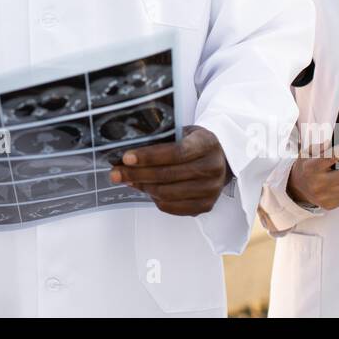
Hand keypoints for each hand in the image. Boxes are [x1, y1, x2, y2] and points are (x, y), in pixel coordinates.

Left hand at [109, 126, 229, 216]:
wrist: (222, 158)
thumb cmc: (196, 142)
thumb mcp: (184, 132)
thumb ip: (163, 139)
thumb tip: (128, 152)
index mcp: (207, 144)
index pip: (176, 152)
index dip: (149, 156)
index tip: (126, 157)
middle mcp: (212, 168)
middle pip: (168, 175)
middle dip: (137, 174)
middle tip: (116, 172)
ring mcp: (211, 190)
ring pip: (167, 193)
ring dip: (143, 187)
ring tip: (127, 179)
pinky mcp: (205, 205)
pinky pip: (172, 207)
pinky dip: (154, 198)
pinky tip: (145, 188)